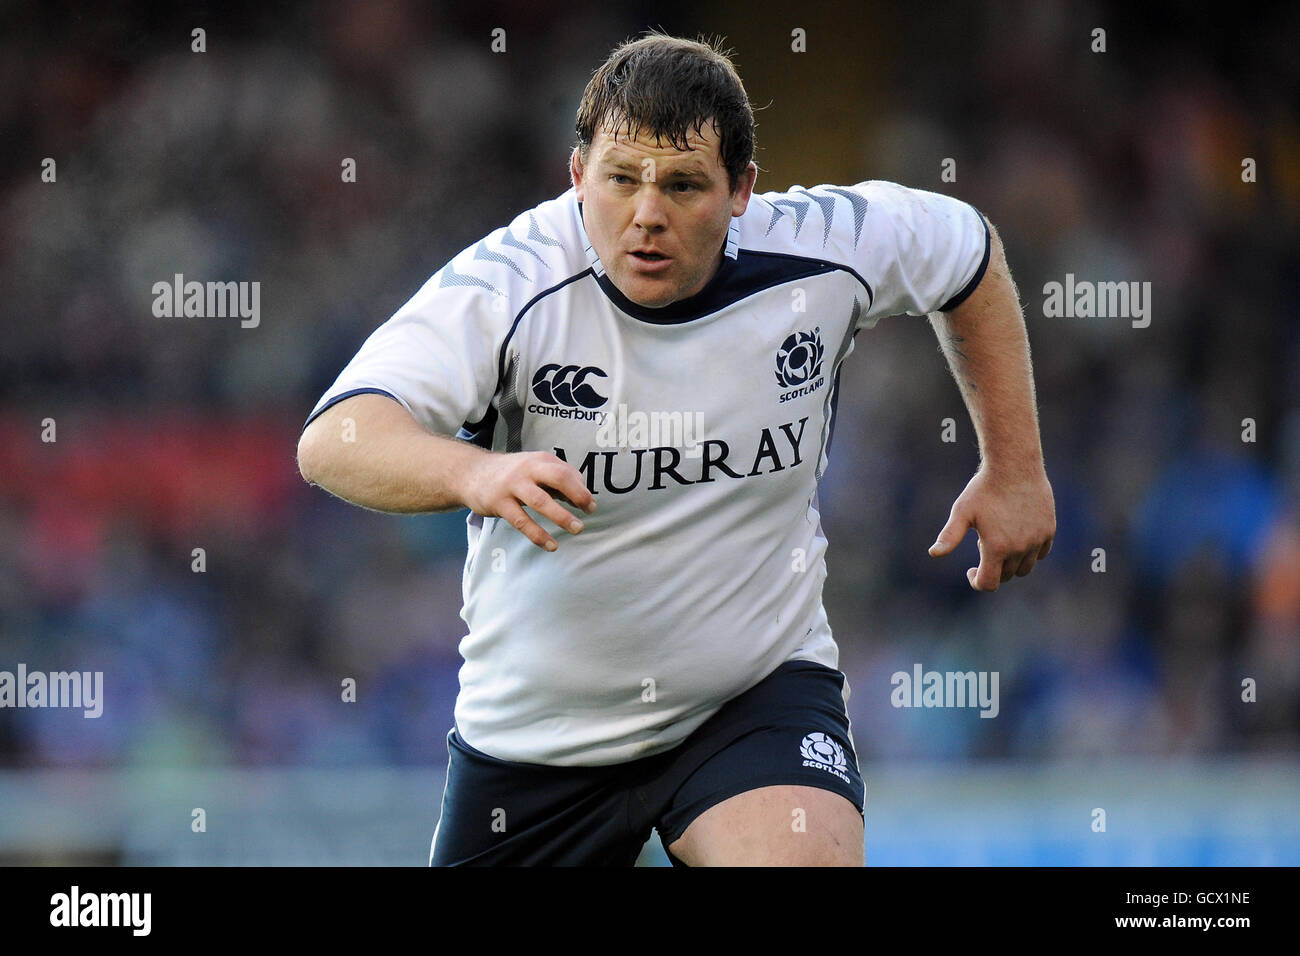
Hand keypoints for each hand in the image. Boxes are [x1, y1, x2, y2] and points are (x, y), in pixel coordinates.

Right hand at [461, 451, 595, 551]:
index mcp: (539, 460)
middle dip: (577, 495)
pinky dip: (538, 535)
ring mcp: (512, 486)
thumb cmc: (511, 474)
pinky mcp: (499, 503)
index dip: (582, 489)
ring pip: (540, 501)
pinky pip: (522, 521)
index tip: (590, 506)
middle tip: (589, 512)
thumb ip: (557, 480)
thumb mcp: (534, 468)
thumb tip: (582, 497)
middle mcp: (527, 469)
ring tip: (577, 529)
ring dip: (561, 516)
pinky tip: (551, 545)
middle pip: (558, 478)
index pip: (567, 472)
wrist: (471, 473)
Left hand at [928, 465, 1054, 590]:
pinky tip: (1017, 537)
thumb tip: (934, 553)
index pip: (989, 583)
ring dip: (1011, 562)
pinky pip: (1040, 553)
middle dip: (993, 568)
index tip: (970, 570)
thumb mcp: (962, 511)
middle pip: (1006, 576)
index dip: (977, 581)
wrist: (1014, 465)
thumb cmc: (984, 488)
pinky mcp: (1049, 530)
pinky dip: (1029, 552)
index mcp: (997, 548)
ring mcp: (1037, 540)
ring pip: (1025, 567)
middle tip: (983, 544)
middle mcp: (1019, 548)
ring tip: (1000, 540)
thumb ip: (950, 536)